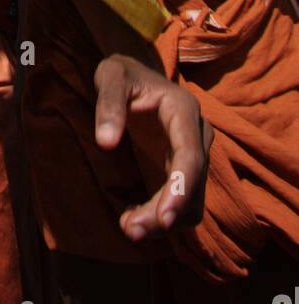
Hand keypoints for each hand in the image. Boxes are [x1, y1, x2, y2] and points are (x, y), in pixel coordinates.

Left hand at [94, 54, 211, 241]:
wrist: (134, 74)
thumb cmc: (122, 73)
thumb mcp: (111, 77)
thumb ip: (108, 104)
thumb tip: (106, 143)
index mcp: (183, 109)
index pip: (191, 156)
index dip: (181, 189)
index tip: (165, 218)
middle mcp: (197, 133)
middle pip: (192, 185)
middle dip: (166, 212)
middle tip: (130, 230)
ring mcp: (193, 153)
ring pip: (191, 200)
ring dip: (164, 220)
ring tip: (128, 225)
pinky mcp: (182, 168)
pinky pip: (181, 200)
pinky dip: (162, 215)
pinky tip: (132, 215)